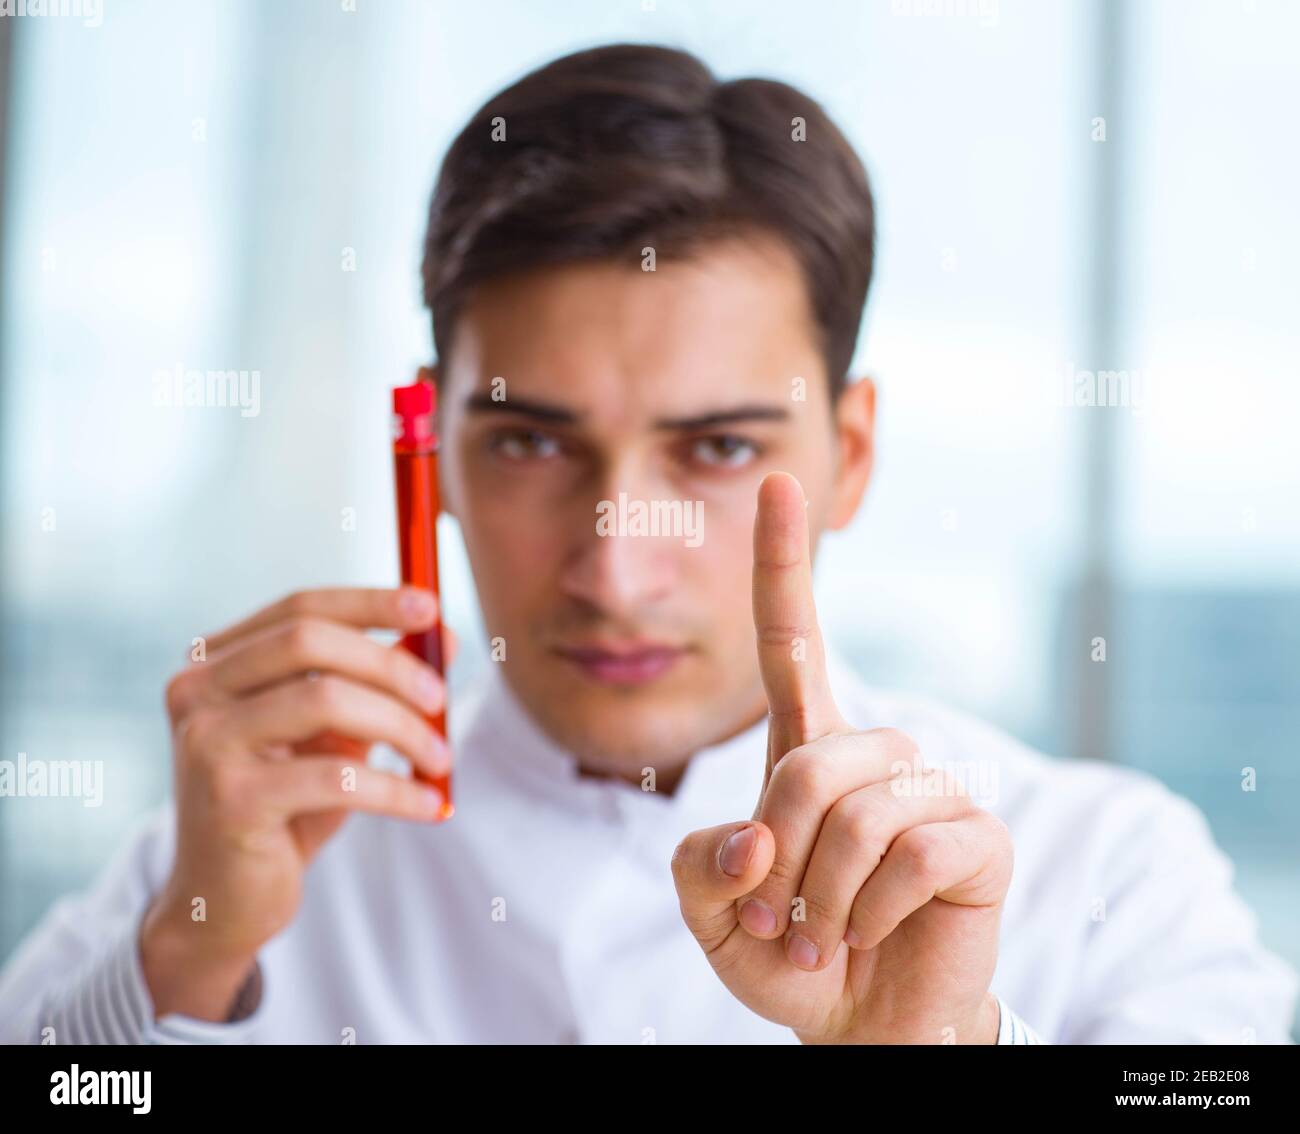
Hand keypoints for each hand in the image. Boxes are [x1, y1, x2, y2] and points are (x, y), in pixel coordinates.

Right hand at [142, 586, 457, 1021]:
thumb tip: (444, 635)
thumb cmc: (287, 807)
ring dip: (400, 727)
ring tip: (439, 759)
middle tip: (441, 697)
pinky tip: (430, 804)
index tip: (431, 606)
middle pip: (309, 641)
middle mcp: (197, 693)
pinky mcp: (231, 801)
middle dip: (389, 662)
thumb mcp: (334, 736)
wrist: (225, 902)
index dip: (369, 603)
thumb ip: (376, 683)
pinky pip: (337, 777)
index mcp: (216, 665)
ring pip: (326, 700)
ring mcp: (207, 745)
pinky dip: (396, 788)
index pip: (300, 608)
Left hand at [671, 473, 1011, 1043]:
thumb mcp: (716, 915)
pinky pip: (912, 853)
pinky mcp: (980, 837)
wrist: (865, 1027)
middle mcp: (876, 754)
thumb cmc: (792, 956)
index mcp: (810, 748)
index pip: (792, 643)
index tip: (775, 483)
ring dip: (822, 894)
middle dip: (780, 855)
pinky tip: (875, 933)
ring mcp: (934, 790)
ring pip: (857, 809)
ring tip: (824, 935)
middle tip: (779, 918)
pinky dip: (872, 912)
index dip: (781, 564)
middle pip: (807, 762)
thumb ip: (701, 869)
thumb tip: (755, 836)